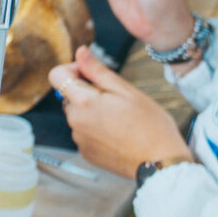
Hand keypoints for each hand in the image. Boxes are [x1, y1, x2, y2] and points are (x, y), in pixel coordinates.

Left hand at [48, 48, 196, 178]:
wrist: (161, 164)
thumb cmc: (151, 125)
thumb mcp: (127, 91)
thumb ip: (98, 71)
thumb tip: (80, 52)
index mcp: (84, 102)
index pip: (56, 75)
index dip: (72, 69)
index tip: (91, 75)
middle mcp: (74, 121)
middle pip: (69, 96)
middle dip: (87, 93)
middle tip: (117, 101)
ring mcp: (78, 139)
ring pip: (78, 115)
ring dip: (92, 112)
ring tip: (121, 120)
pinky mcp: (85, 153)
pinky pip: (84, 133)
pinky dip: (96, 130)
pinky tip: (119, 135)